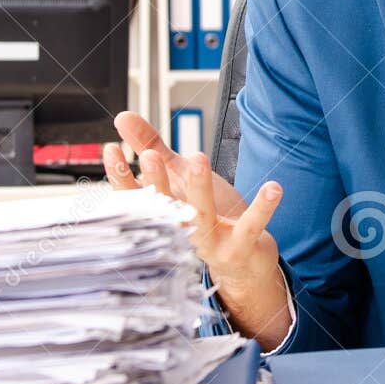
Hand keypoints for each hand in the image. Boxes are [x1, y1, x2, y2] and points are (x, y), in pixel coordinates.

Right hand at [104, 111, 289, 341]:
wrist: (242, 266)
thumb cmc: (205, 216)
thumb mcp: (178, 180)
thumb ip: (152, 147)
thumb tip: (122, 117)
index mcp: (163, 215)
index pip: (135, 198)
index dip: (121, 176)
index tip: (111, 149)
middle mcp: (181, 232)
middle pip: (165, 208)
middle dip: (157, 182)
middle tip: (149, 156)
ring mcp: (211, 243)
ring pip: (202, 216)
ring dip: (199, 190)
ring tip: (198, 158)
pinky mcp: (241, 247)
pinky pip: (252, 226)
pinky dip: (263, 207)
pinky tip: (273, 187)